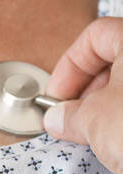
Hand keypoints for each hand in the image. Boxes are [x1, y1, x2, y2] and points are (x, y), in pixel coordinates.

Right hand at [42, 18, 122, 173]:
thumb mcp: (96, 121)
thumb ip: (71, 115)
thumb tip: (60, 118)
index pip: (94, 37)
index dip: (69, 67)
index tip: (58, 96)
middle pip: (119, 60)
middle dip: (91, 90)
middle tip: (75, 119)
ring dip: (114, 107)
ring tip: (101, 136)